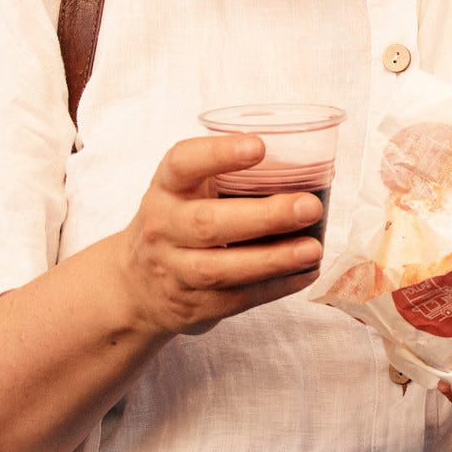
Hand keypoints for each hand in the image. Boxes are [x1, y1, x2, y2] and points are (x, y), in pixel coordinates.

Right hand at [106, 134, 323, 338]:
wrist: (137, 284)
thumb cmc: (181, 223)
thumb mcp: (187, 192)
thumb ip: (229, 178)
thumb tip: (307, 169)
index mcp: (166, 189)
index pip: (182, 164)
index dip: (218, 154)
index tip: (259, 146)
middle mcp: (163, 228)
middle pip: (208, 223)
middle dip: (265, 216)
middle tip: (310, 207)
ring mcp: (173, 270)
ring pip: (220, 268)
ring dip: (273, 260)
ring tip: (313, 249)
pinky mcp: (190, 305)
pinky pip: (235, 298)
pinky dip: (275, 287)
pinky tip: (304, 273)